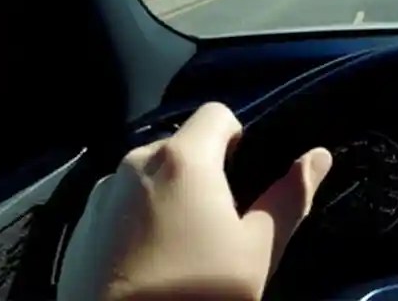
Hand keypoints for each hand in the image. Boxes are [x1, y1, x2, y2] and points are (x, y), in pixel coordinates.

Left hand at [57, 102, 332, 300]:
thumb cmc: (198, 293)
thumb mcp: (256, 251)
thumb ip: (289, 197)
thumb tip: (318, 155)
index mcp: (181, 159)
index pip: (217, 114)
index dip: (239, 140)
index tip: (246, 184)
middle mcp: (133, 164)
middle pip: (181, 148)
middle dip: (203, 176)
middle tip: (220, 228)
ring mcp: (99, 196)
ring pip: (147, 179)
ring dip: (168, 200)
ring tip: (182, 252)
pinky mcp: (78, 229)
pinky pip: (118, 209)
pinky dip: (136, 224)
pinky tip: (148, 267)